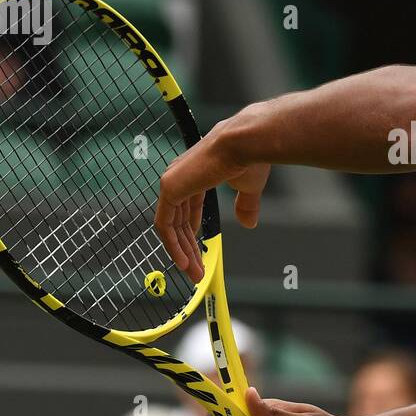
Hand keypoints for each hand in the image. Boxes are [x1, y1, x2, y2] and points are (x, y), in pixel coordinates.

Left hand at [155, 124, 270, 279]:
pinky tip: (185, 262)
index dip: (193, 233)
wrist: (247, 143)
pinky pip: (165, 225)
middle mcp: (180, 175)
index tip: (201, 254)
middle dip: (188, 248)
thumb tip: (248, 223)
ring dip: (182, 252)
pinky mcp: (170, 188)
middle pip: (178, 220)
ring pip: (171, 226)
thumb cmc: (250, 157)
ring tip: (194, 272)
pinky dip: (173, 245)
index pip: (188, 208)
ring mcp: (172, 181)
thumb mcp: (248, 188)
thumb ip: (245, 205)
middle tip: (197, 270)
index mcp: (196, 173)